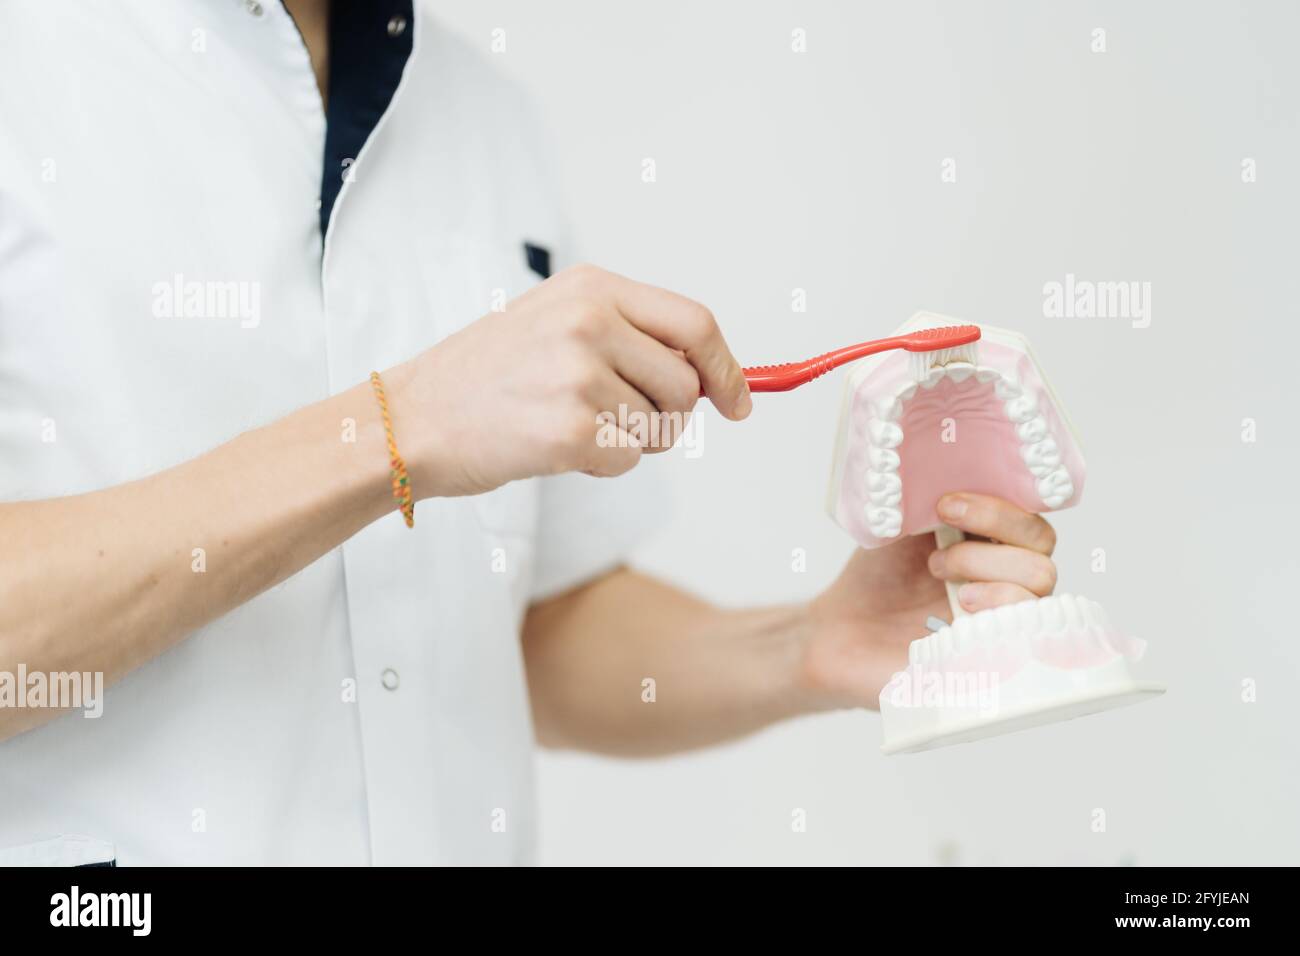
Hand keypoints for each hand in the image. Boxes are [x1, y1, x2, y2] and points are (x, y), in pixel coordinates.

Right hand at [384, 264, 751, 497]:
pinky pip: (629, 459)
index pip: (695, 323)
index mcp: (592, 288)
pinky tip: (554, 447)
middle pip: (687, 385)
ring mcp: (580, 375)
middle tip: (614, 418)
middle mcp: (591, 322)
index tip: (739, 402)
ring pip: (661, 428)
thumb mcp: (555, 322)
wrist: (413, 419)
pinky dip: (602, 465)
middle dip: (667, 416)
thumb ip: (629, 334)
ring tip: (569, 424)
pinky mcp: (571, 430)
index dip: (727, 369)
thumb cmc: (486, 377)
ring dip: (628, 440)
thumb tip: (708, 375)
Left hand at [800, 492, 1058, 709]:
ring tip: (939, 579)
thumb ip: (941, 499)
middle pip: (1043, 559)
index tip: (945, 504)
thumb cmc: (878, 577)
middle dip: (989, 544)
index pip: (1033, 524)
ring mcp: (1004, 626)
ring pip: (1038, 593)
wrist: (841, 628)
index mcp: (996, 547)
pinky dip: (996, 616)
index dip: (1001, 510)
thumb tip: (959, 472)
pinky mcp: (992, 663)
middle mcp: (1010, 586)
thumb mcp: (908, 523)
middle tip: (936, 556)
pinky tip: (960, 615)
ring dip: (988, 576)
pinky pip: (1025, 640)